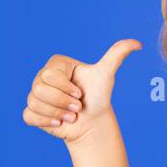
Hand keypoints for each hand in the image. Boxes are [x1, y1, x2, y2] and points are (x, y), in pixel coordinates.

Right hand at [22, 39, 140, 145]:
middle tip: (77, 106)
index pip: (50, 75)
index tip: (80, 93)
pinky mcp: (32, 112)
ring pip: (35, 103)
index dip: (67, 88)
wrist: (93, 122)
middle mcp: (42, 77)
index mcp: (56, 65)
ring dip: (58, 114)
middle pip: (40, 89)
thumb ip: (118, 55)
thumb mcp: (106, 75)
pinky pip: (29, 115)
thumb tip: (137, 42)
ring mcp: (36, 94)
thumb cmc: (98, 97)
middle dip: (63, 102)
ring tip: (71, 115)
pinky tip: (60, 123)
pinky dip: (46, 122)